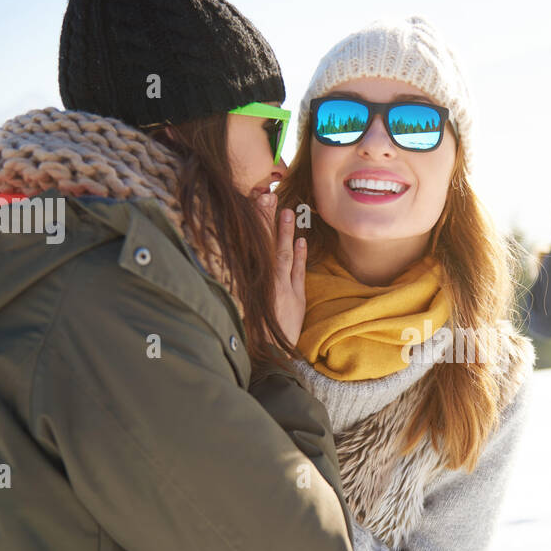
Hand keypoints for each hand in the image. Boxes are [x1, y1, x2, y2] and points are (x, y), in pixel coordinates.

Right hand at [260, 193, 306, 346]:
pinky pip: (296, 274)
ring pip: (280, 255)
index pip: (253, 245)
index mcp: (250, 279)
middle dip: (266, 220)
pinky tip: (301, 241)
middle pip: (265, 245)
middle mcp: (263, 281)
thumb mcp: (248, 301)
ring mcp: (279, 289)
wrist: (266, 354)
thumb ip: (249, 280)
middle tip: (266, 197)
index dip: (255, 224)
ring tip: (286, 211)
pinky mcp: (292, 299)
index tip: (255, 203)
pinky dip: (299, 257)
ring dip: (283, 233)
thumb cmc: (256, 329)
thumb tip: (249, 260)